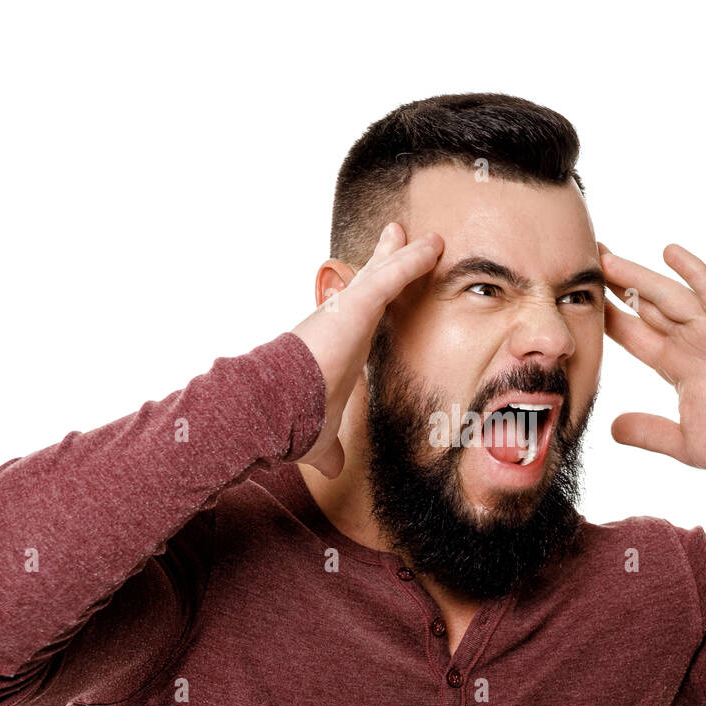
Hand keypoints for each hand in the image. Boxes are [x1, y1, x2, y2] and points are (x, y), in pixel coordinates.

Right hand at [292, 223, 442, 476]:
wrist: (271, 411)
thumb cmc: (290, 423)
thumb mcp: (319, 437)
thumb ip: (329, 448)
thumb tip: (334, 469)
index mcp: (337, 348)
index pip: (360, 316)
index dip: (372, 297)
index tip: (382, 284)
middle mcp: (341, 324)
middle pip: (371, 282)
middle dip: (387, 258)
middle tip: (401, 235)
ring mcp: (347, 312)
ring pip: (383, 275)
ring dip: (408, 254)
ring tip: (433, 237)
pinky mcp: (354, 307)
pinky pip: (390, 277)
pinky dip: (413, 261)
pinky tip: (434, 247)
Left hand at [599, 242, 705, 477]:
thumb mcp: (683, 442)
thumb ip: (648, 432)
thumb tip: (612, 429)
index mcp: (675, 366)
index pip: (632, 334)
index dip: (607, 316)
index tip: (580, 299)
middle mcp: (690, 343)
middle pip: (644, 306)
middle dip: (616, 285)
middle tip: (587, 259)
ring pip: (668, 296)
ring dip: (639, 276)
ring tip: (608, 256)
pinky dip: (693, 272)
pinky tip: (670, 252)